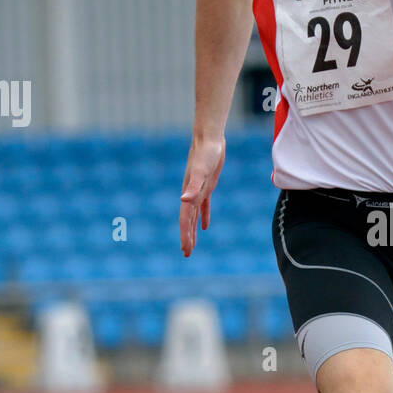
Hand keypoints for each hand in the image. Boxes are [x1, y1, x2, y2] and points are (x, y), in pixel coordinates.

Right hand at [179, 136, 224, 255]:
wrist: (209, 138)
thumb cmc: (206, 153)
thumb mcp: (202, 171)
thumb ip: (193, 186)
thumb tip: (183, 200)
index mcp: (189, 194)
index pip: (185, 219)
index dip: (185, 235)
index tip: (185, 250)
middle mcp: (191, 194)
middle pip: (187, 221)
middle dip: (187, 237)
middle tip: (186, 254)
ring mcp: (198, 190)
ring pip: (194, 215)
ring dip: (192, 230)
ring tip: (192, 244)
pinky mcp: (207, 185)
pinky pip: (204, 206)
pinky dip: (203, 217)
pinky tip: (204, 227)